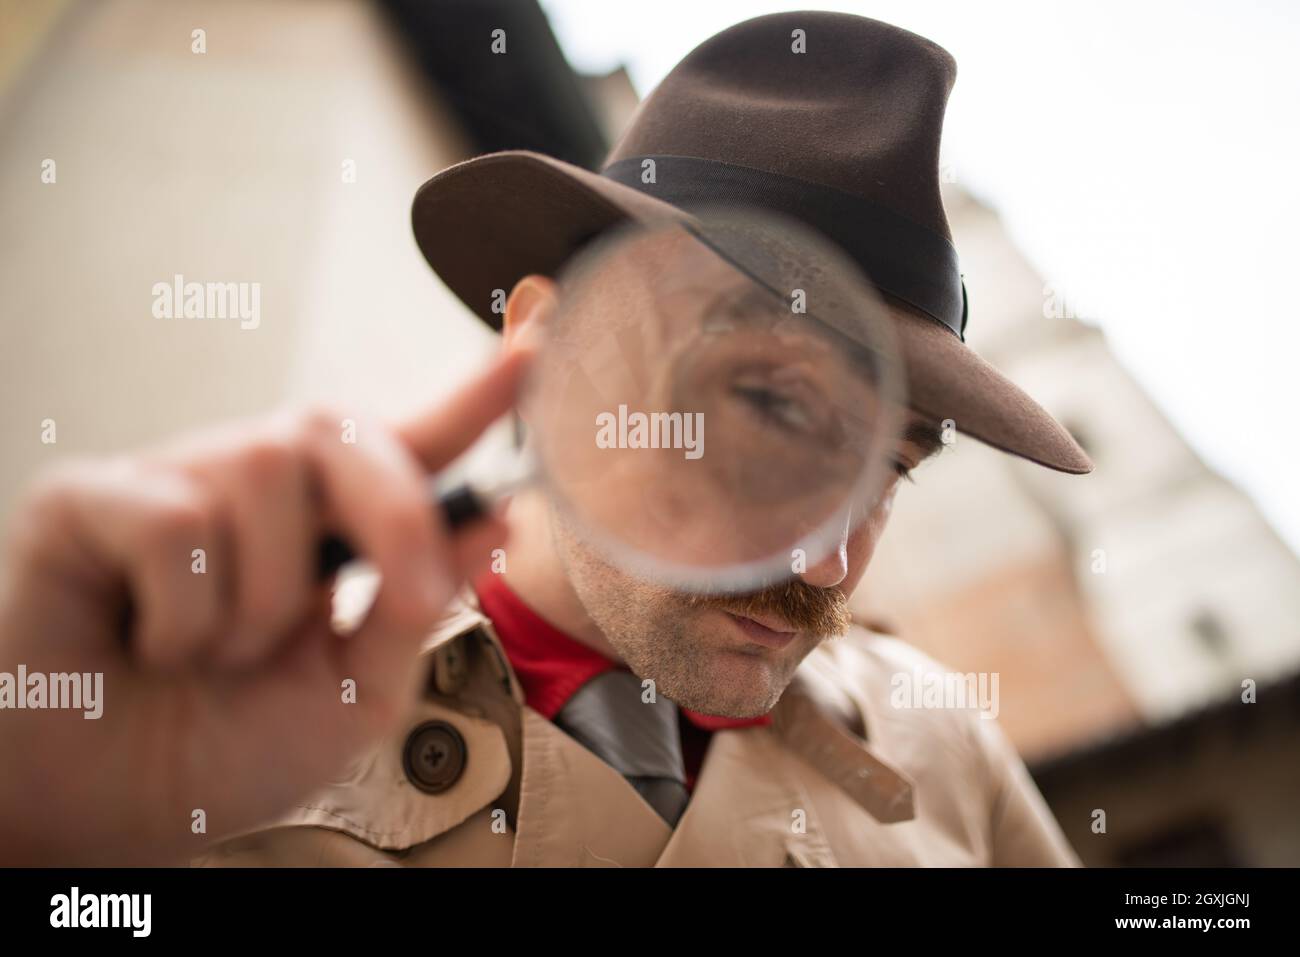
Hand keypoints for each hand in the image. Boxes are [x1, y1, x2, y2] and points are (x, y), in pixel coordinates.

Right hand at [0, 349, 529, 864]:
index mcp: (329, 527)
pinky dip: (180, 615)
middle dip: (393, 517)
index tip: (537, 346)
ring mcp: (173, 481)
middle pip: (344, 431)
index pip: (407, 445)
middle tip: (391, 603)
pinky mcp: (87, 498)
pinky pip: (174, 524)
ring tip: (215, 657)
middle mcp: (255, 488)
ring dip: (260, 602)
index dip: (472, 396)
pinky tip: (150, 644)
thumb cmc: (228, 747)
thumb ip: (418, 608)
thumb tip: (495, 516)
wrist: (111, 809)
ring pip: (263, 474)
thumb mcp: (354, 694)